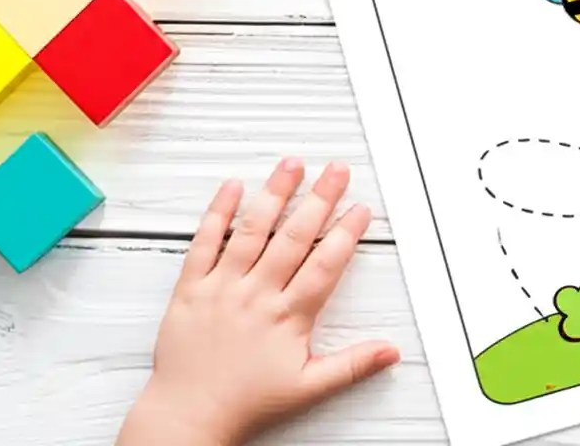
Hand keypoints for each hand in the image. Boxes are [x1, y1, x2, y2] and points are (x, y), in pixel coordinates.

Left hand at [118, 159, 399, 445]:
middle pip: (295, 237)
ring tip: (292, 165)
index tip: (360, 210)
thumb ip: (352, 365)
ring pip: (253, 231)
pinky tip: (232, 187)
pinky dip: (217, 213)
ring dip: (275, 195)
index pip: (325, 265)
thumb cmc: (246, 403)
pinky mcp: (190, 289)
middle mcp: (257, 295)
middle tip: (336, 171)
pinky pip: (203, 243)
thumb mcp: (309, 387)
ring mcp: (222, 288)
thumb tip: (390, 352)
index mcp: (288, 317)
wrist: (188, 415)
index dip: (346, 234)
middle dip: (319, 199)